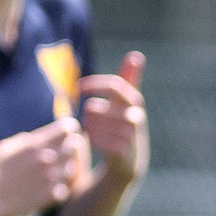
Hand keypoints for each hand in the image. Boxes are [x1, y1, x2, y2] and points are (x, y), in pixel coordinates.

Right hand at [0, 118, 84, 215]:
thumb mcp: (6, 147)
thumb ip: (26, 139)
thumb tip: (41, 136)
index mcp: (35, 144)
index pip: (65, 128)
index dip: (68, 127)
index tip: (67, 130)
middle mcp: (46, 159)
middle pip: (73, 146)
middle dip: (70, 146)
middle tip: (63, 150)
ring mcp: (50, 178)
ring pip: (72, 168)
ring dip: (66, 167)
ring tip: (53, 170)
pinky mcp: (52, 195)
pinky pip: (66, 188)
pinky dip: (60, 187)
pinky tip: (49, 187)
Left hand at [79, 51, 148, 184]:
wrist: (130, 160)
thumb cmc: (124, 124)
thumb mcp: (127, 101)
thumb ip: (130, 78)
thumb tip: (136, 54)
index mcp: (136, 101)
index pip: (114, 85)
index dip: (94, 84)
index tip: (79, 86)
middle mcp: (136, 117)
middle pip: (93, 107)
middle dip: (88, 113)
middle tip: (92, 120)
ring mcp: (130, 135)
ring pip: (91, 124)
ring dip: (89, 127)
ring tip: (97, 132)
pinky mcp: (122, 151)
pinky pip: (95, 140)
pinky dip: (92, 140)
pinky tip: (97, 142)